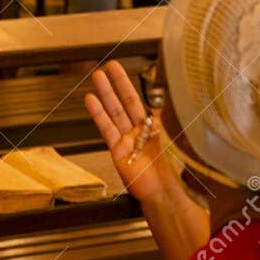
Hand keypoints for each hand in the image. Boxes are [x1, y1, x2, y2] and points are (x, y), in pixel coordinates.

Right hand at [85, 62, 171, 204]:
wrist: (159, 191)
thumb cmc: (165, 171)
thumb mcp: (168, 141)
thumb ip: (165, 120)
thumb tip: (168, 101)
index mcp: (148, 126)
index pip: (135, 100)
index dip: (126, 85)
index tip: (118, 70)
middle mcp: (134, 130)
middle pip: (122, 102)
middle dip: (114, 84)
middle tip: (104, 68)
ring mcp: (124, 139)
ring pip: (113, 112)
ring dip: (105, 94)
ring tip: (96, 77)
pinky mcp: (115, 150)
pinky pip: (106, 128)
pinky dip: (98, 114)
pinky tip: (90, 100)